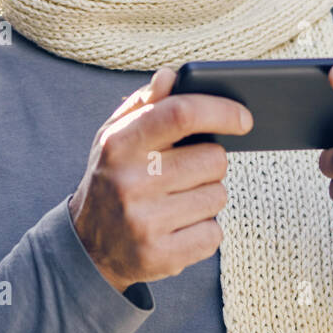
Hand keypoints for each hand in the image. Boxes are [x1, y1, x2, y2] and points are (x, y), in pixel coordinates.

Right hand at [69, 67, 253, 293]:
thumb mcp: (115, 137)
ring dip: (207, 196)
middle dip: (210, 162)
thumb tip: (171, 76)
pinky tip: (179, 226)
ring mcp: (145, 222)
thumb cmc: (112, 179)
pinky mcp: (161, 256)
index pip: (181, 114)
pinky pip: (214, 233)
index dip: (221, 111)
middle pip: (213, 159)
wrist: (88, 247)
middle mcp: (130, 182)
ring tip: (177, 200)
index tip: (244, 118)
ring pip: (218, 196)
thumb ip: (145, 103)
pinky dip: (205, 229)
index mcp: (119, 144)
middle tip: (186, 171)